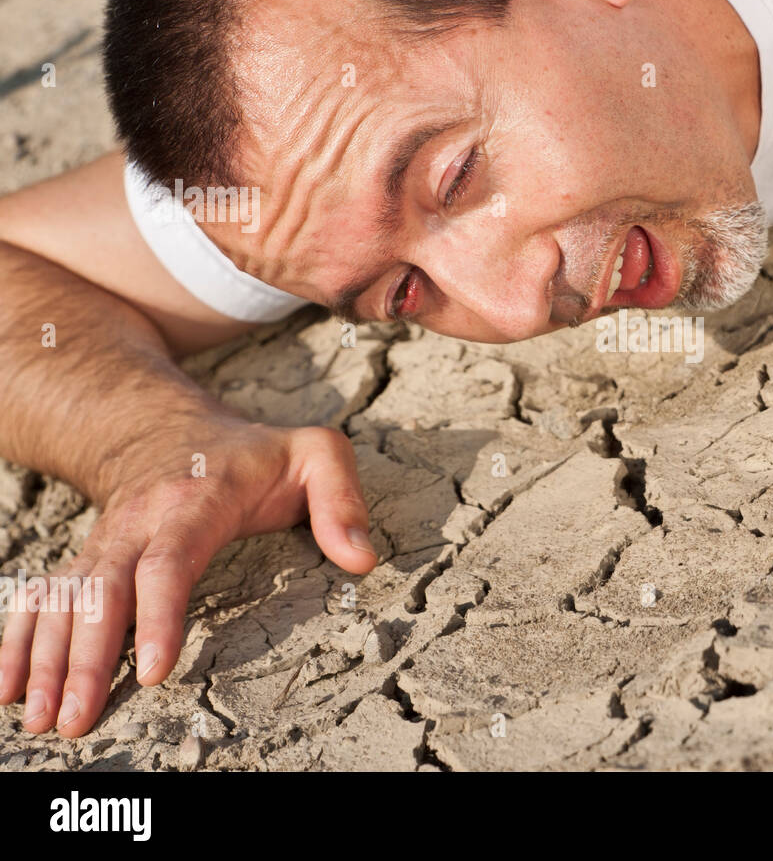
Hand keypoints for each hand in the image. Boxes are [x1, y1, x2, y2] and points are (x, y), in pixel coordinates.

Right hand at [0, 418, 375, 736]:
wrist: (165, 428)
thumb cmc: (252, 454)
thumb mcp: (315, 454)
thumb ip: (343, 499)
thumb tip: (362, 558)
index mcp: (195, 502)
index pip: (169, 562)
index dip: (159, 616)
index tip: (156, 670)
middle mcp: (137, 524)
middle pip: (102, 592)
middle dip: (86, 658)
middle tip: (77, 718)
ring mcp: (103, 543)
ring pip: (64, 601)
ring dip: (46, 660)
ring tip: (40, 719)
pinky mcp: (84, 561)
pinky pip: (42, 600)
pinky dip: (19, 642)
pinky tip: (6, 689)